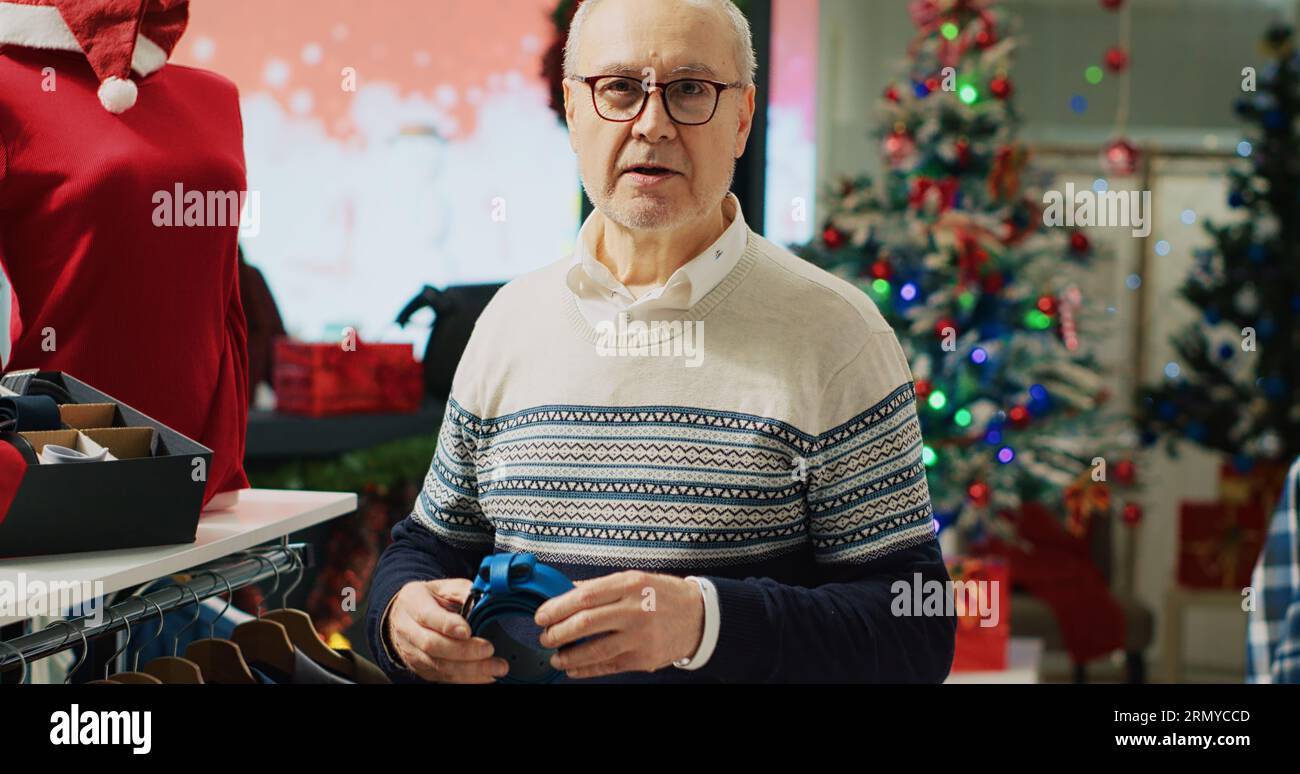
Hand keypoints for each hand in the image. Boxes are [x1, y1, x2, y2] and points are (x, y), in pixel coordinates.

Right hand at [386, 578, 509, 682]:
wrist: (403, 616)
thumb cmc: (431, 599)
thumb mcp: (445, 587)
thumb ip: (464, 591)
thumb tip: (486, 600)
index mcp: (413, 602)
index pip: (428, 616)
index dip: (448, 625)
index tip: (469, 631)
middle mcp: (407, 629)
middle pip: (432, 645)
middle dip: (464, 651)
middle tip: (489, 651)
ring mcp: (412, 651)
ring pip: (438, 665)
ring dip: (470, 670)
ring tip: (496, 668)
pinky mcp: (420, 668)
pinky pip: (443, 677)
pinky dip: (466, 679)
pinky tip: (486, 677)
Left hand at [534, 571, 703, 678]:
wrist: (698, 617)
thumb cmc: (662, 594)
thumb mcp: (634, 579)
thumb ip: (600, 586)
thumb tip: (564, 592)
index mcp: (630, 584)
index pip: (584, 596)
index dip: (556, 607)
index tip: (541, 615)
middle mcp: (635, 610)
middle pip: (584, 623)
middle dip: (556, 632)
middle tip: (544, 636)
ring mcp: (640, 637)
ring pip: (593, 649)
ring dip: (567, 655)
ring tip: (555, 656)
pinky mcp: (643, 658)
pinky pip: (607, 666)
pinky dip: (585, 669)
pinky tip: (573, 668)